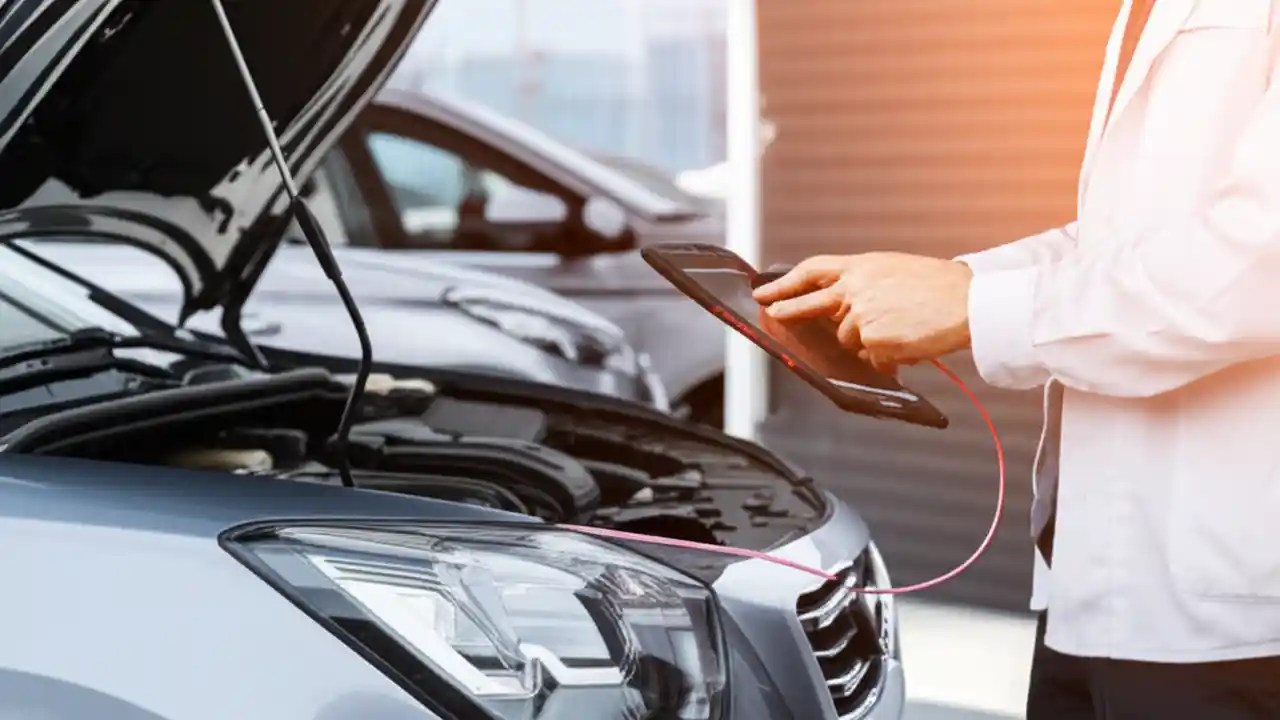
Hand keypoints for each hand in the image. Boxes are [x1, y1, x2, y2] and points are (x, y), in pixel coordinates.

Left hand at [752, 252, 972, 368]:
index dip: (787, 281)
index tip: (767, 289)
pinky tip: (909, 344)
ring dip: (867, 342)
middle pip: (811, 303)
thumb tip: (845, 312)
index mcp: (862, 266)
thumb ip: (865, 287)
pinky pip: (871, 358)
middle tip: (774, 314)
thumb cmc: (941, 287)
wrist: (969, 302)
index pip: (813, 270)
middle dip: (789, 310)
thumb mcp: (895, 271)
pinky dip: (887, 357)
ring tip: (902, 329)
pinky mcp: (872, 341)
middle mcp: (855, 288)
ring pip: (848, 339)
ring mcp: (861, 316)